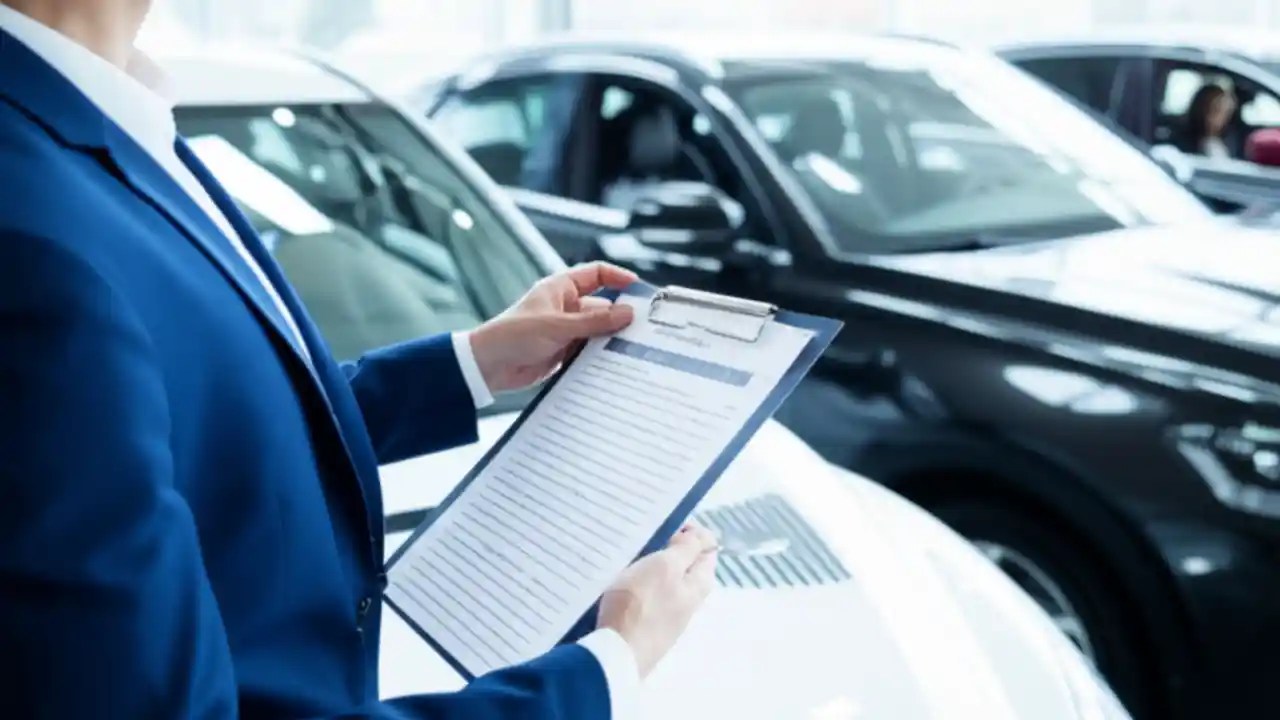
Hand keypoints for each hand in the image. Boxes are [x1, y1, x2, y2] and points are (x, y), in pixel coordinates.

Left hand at [469, 262, 637, 392]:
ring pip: (599, 331)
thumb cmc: (513, 335)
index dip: (618, 277)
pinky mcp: (565, 351)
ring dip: (612, 338)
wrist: (488, 367)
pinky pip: (590, 351)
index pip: (596, 274)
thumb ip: (594, 322)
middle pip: (603, 305)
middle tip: (645, 326)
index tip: (639, 289)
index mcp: (560, 288)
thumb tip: (628, 313)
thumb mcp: (558, 326)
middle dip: (621, 315)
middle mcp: (566, 306)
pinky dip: (601, 356)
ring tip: (635, 348)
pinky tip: (617, 363)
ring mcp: (566, 330)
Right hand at [597, 524, 718, 677]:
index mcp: (700, 583)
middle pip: (685, 564)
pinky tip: (619, 583)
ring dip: (649, 565)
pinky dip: (637, 584)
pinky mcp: (647, 625)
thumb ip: (687, 549)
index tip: (663, 524)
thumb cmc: (641, 604)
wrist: (615, 653)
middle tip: (643, 539)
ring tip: (627, 558)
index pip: (706, 547)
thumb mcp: (666, 566)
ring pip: (664, 580)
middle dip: (667, 547)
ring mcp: (668, 615)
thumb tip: (703, 537)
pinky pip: (647, 596)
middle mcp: (689, 600)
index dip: (689, 530)